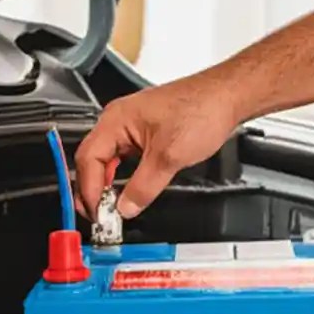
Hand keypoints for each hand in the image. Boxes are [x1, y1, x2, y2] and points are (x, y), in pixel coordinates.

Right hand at [75, 74, 240, 218]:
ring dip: (106, 184)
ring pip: (107, 160)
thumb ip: (144, 187)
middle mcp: (118, 120)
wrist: (225, 97)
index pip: (88, 160)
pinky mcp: (144, 132)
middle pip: (91, 160)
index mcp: (115, 120)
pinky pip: (123, 157)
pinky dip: (121, 176)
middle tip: (98, 216)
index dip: (89, 191)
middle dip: (92, 190)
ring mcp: (130, 125)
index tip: (98, 214)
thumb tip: (126, 207)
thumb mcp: (170, 157)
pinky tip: (126, 190)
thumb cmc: (202, 110)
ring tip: (109, 208)